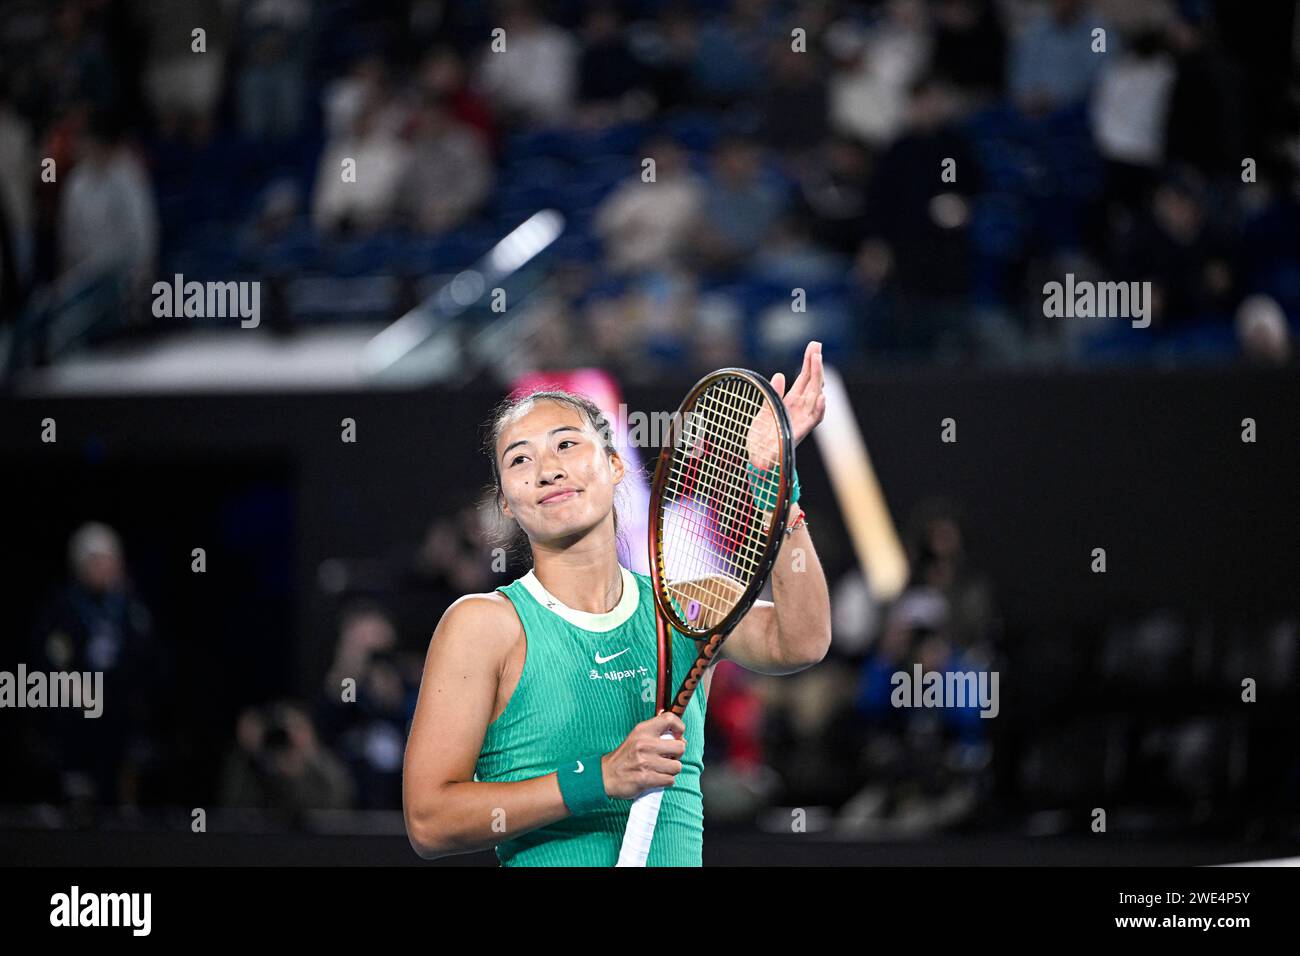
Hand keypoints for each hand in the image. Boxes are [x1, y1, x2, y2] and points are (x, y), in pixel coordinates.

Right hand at [600, 712, 686, 799]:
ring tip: (660, 769)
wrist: (605, 775)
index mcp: (643, 730)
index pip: (669, 719)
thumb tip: (681, 738)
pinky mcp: (646, 778)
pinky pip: (670, 780)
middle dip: (677, 755)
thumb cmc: (625, 757)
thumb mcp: (637, 737)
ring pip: (677, 766)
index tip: (678, 736)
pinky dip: (666, 781)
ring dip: (671, 770)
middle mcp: (645, 744)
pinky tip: (657, 778)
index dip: (680, 727)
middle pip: (680, 747)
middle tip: (668, 758)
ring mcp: (646, 762)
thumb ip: (656, 734)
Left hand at [749, 341, 827, 465]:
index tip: (813, 346)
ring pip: (814, 396)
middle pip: (811, 383)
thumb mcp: (766, 410)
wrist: (757, 460)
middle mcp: (800, 410)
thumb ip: (774, 394)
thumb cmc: (763, 437)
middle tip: (816, 346)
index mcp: (792, 403)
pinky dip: (819, 409)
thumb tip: (779, 374)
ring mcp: (801, 421)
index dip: (808, 363)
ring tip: (817, 361)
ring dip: (817, 379)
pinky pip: (814, 420)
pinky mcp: (799, 433)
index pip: (804, 379)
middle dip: (814, 365)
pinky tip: (821, 395)